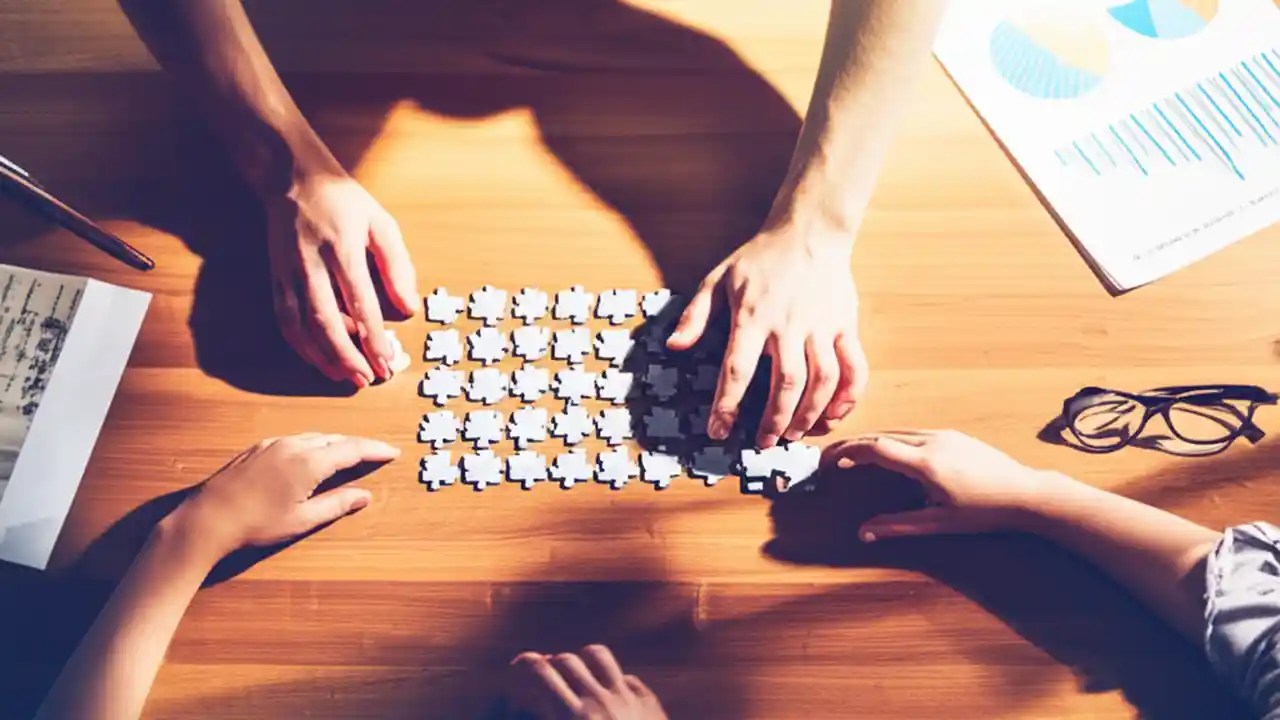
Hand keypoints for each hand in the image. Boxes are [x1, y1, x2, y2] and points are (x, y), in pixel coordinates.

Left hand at [163, 434, 399, 558]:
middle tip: (375, 453)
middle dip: (357, 445)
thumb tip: (364, 496)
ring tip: (347, 454)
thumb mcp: (302, 520)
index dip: (375, 449)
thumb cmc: (256, 524)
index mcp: (309, 463)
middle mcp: (293, 446)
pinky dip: (312, 444)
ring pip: (313, 437)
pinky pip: (294, 440)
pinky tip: (310, 456)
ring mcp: (272, 444)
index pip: (352, 449)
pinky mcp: (257, 449)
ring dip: (334, 443)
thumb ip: (336, 504)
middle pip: (335, 439)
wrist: (207, 519)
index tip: (392, 452)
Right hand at [265, 173, 418, 386]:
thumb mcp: (380, 223)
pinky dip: (300, 346)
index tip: (386, 362)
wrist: (290, 177)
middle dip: (346, 356)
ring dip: (322, 357)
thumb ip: (397, 265)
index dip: (373, 337)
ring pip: (300, 326)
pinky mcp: (275, 279)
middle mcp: (310, 264)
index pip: (359, 302)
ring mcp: (288, 273)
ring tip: (345, 377)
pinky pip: (285, 321)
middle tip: (366, 379)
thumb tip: (408, 308)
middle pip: (325, 321)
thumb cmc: (343, 200)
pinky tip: (319, 360)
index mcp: (341, 247)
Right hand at [509, 645, 666, 719]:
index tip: (519, 666)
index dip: (526, 665)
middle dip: (553, 664)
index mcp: (575, 718)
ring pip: (599, 656)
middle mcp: (599, 700)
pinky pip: (627, 678)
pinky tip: (612, 694)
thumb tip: (549, 709)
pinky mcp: (648, 701)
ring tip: (579, 668)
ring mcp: (627, 697)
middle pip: (567, 661)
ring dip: (584, 659)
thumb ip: (557, 718)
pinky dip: (615, 682)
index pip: (543, 674)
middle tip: (548, 674)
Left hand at [667, 229, 867, 446]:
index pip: (737, 369)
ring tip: (795, 433)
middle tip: (765, 442)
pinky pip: (854, 367)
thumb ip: (695, 316)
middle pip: (786, 384)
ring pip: (822, 381)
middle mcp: (788, 326)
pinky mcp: (844, 326)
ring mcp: (820, 327)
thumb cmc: (760, 258)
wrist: (809, 232)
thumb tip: (673, 347)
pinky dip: (848, 395)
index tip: (719, 430)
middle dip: (774, 420)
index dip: (727, 404)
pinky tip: (835, 414)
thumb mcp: (717, 279)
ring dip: (810, 413)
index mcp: (753, 318)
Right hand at [826, 430, 1062, 540]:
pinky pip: (913, 432)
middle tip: (832, 458)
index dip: (848, 452)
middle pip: (881, 436)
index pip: (875, 448)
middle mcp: (931, 441)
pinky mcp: (953, 435)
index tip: (831, 462)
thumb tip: (864, 533)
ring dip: (871, 441)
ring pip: (897, 431)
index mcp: (925, 463)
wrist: (1025, 493)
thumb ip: (898, 525)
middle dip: (853, 445)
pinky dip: (891, 439)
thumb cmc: (985, 512)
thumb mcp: (940, 522)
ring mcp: (943, 435)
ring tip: (853, 455)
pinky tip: (888, 452)